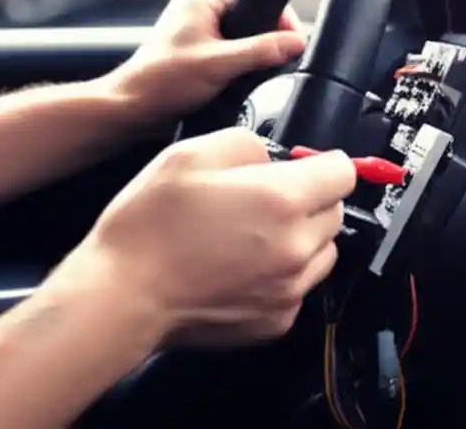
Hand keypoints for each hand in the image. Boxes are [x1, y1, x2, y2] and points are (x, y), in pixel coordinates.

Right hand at [65, 127, 354, 347]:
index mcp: (282, 200)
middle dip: (310, 200)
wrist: (123, 295)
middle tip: (264, 199)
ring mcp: (289, 289)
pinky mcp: (276, 321)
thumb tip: (273, 158)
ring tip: (253, 235)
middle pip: (335, 212)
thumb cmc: (150, 224)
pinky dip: (283, 275)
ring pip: (323, 252)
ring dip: (301, 238)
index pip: (343, 172)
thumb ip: (248, 144)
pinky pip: (298, 287)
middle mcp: (296, 248)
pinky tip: (242, 267)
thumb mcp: (192, 153)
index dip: (322, 163)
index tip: (304, 165)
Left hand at [104, 0, 305, 129]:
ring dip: (248, 58)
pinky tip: (233, 82)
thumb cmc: (161, 81)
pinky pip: (229, 54)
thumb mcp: (220, 64)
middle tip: (269, 65)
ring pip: (241, 40)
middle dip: (262, 43)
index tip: (293, 44)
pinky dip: (236, 68)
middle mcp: (197, 9)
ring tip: (244, 76)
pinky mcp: (195, 52)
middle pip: (251, 20)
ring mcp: (195, 31)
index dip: (277, 21)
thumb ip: (262, 51)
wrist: (132, 110)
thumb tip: (296, 42)